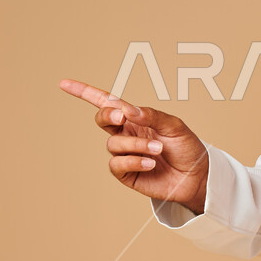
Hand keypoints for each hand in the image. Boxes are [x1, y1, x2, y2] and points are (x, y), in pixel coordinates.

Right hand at [59, 79, 208, 214]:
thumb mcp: (174, 125)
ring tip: (158, 151)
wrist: (196, 176)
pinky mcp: (126, 173)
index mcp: (135, 118)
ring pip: (113, 144)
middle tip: (122, 116)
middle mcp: (127, 134)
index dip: (84, 92)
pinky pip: (117, 164)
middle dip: (107, 115)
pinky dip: (134, 161)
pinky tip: (151, 163)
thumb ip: (151, 115)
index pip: (106, 103)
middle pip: (102, 119)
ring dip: (136, 145)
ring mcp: (125, 154)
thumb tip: (126, 109)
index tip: (63, 83)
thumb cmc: (186, 147)